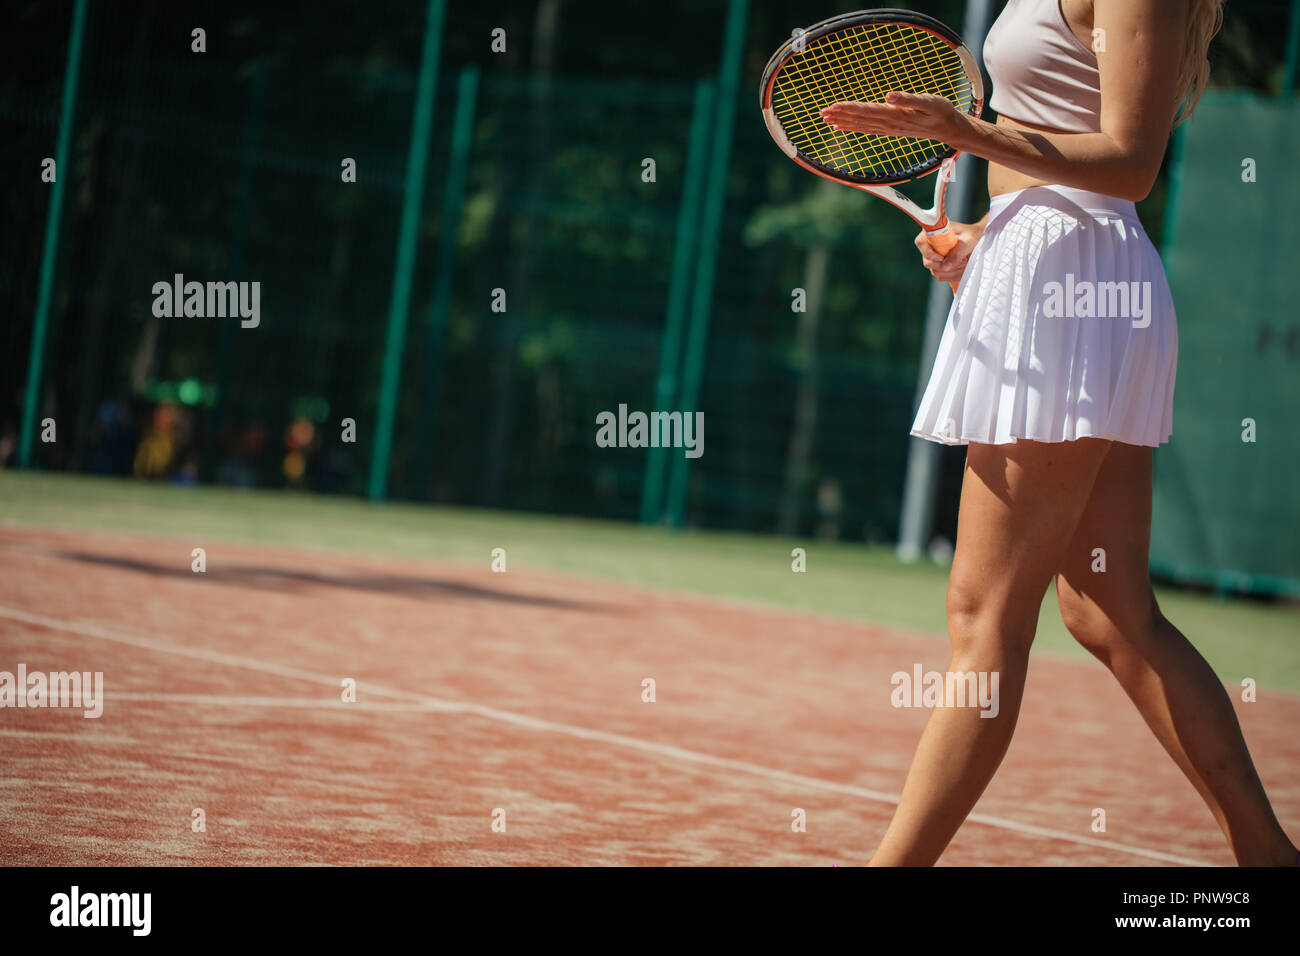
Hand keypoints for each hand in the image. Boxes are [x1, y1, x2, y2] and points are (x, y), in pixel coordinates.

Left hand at [819, 92, 967, 144]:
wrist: (947, 128)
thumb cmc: (940, 111)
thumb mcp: (928, 101)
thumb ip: (908, 99)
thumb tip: (889, 96)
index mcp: (895, 115)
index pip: (866, 111)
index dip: (848, 108)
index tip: (833, 106)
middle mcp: (889, 124)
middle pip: (859, 119)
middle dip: (840, 115)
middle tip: (821, 113)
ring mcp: (888, 128)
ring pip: (861, 125)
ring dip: (843, 121)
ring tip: (826, 119)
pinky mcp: (890, 129)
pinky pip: (867, 129)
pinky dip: (852, 128)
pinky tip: (841, 127)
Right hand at [915, 219, 983, 284]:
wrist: (980, 239)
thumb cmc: (975, 234)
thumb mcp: (969, 240)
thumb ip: (957, 253)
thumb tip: (946, 266)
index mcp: (935, 232)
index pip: (921, 242)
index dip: (928, 252)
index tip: (942, 257)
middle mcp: (932, 244)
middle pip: (927, 262)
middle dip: (945, 266)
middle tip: (962, 261)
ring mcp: (935, 256)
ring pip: (935, 271)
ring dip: (952, 272)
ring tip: (965, 264)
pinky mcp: (940, 265)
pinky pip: (941, 276)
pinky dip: (953, 275)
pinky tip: (963, 268)